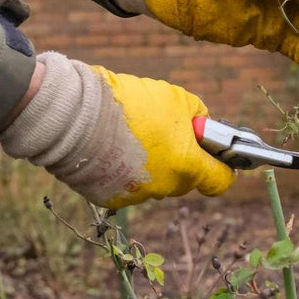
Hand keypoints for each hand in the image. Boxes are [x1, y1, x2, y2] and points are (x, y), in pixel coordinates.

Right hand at [0, 52, 234, 207]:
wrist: (75, 116)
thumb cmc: (131, 104)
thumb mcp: (177, 99)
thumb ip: (198, 117)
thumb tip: (200, 127)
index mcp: (186, 166)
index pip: (219, 181)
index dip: (223, 168)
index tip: (220, 156)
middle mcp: (165, 188)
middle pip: (185, 178)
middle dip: (182, 158)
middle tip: (167, 132)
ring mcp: (137, 196)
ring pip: (156, 182)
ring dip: (153, 164)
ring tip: (133, 136)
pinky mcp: (110, 199)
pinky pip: (129, 185)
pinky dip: (126, 170)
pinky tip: (114, 147)